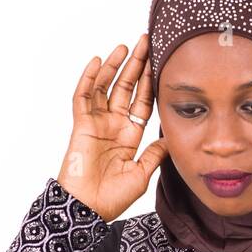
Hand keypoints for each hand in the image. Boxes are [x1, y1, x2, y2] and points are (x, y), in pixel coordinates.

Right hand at [56, 33, 166, 222]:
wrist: (89, 209)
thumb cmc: (113, 198)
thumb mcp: (142, 173)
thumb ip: (155, 153)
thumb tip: (170, 137)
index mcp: (130, 135)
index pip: (143, 102)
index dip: (151, 83)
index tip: (160, 63)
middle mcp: (113, 125)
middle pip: (125, 88)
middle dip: (135, 66)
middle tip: (146, 42)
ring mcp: (96, 123)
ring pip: (104, 87)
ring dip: (114, 66)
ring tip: (125, 46)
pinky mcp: (81, 125)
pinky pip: (83, 97)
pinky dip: (89, 78)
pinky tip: (97, 61)